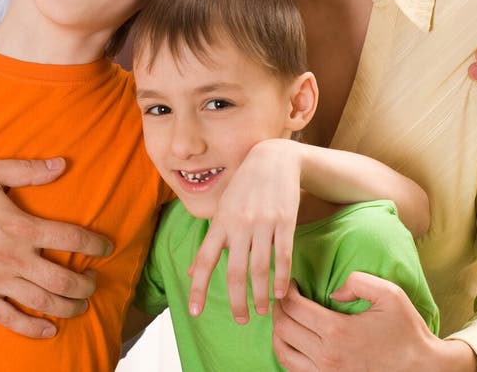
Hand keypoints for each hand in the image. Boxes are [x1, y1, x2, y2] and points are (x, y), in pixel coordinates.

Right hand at [0, 158, 112, 337]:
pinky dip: (32, 328)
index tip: (108, 247)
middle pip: (62, 277)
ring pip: (41, 301)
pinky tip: (49, 330)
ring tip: (82, 305)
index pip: (70, 238)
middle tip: (95, 282)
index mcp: (22, 227)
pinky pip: (9, 318)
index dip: (95, 244)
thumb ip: (29, 170)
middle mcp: (14, 258)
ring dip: (67, 305)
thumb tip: (62, 164)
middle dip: (85, 283)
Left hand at [188, 139, 300, 322]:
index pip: (204, 259)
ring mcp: (263, 221)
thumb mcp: (223, 208)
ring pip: (260, 268)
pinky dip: (281, 277)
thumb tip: (191, 270)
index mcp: (221, 221)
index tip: (195, 311)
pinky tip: (280, 292)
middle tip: (241, 320)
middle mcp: (239, 223)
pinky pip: (282, 254)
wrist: (274, 157)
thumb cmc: (245, 186)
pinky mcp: (285, 220)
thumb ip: (211, 240)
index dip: (198, 287)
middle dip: (236, 301)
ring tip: (262, 310)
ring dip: (261, 295)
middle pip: (234, 271)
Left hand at [272, 276, 476, 370]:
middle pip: (283, 327)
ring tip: (285, 316)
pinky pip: (293, 369)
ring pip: (283, 352)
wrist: (421, 369)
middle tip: (286, 295)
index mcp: (337, 331)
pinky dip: (286, 352)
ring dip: (278, 330)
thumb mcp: (388, 294)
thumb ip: (358, 281)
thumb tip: (333, 291)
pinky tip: (294, 339)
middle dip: (279, 307)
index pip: (293, 307)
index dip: (287, 290)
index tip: (294, 282)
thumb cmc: (406, 330)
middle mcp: (326, 356)